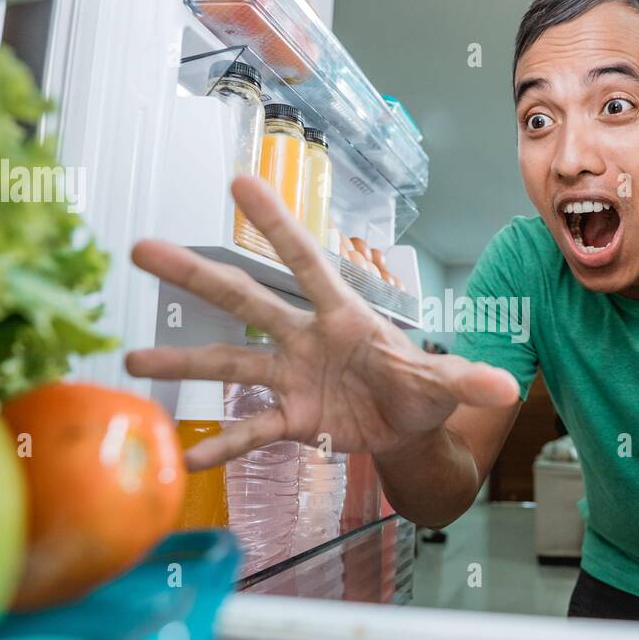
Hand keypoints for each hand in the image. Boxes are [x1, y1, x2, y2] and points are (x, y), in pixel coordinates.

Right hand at [125, 176, 519, 469]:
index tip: (239, 181)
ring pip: (229, 364)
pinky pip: (250, 430)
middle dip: (196, 275)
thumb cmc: (419, 387)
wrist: (408, 429)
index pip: (305, 261)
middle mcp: (305, 338)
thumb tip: (507, 389)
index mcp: (342, 315)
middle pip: (245, 300)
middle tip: (142, 249)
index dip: (275, 224)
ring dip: (183, 365)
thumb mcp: (444, 384)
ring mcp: (292, 378)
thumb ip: (466, 381)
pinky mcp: (292, 419)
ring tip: (131, 364)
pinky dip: (223, 445)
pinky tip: (187, 458)